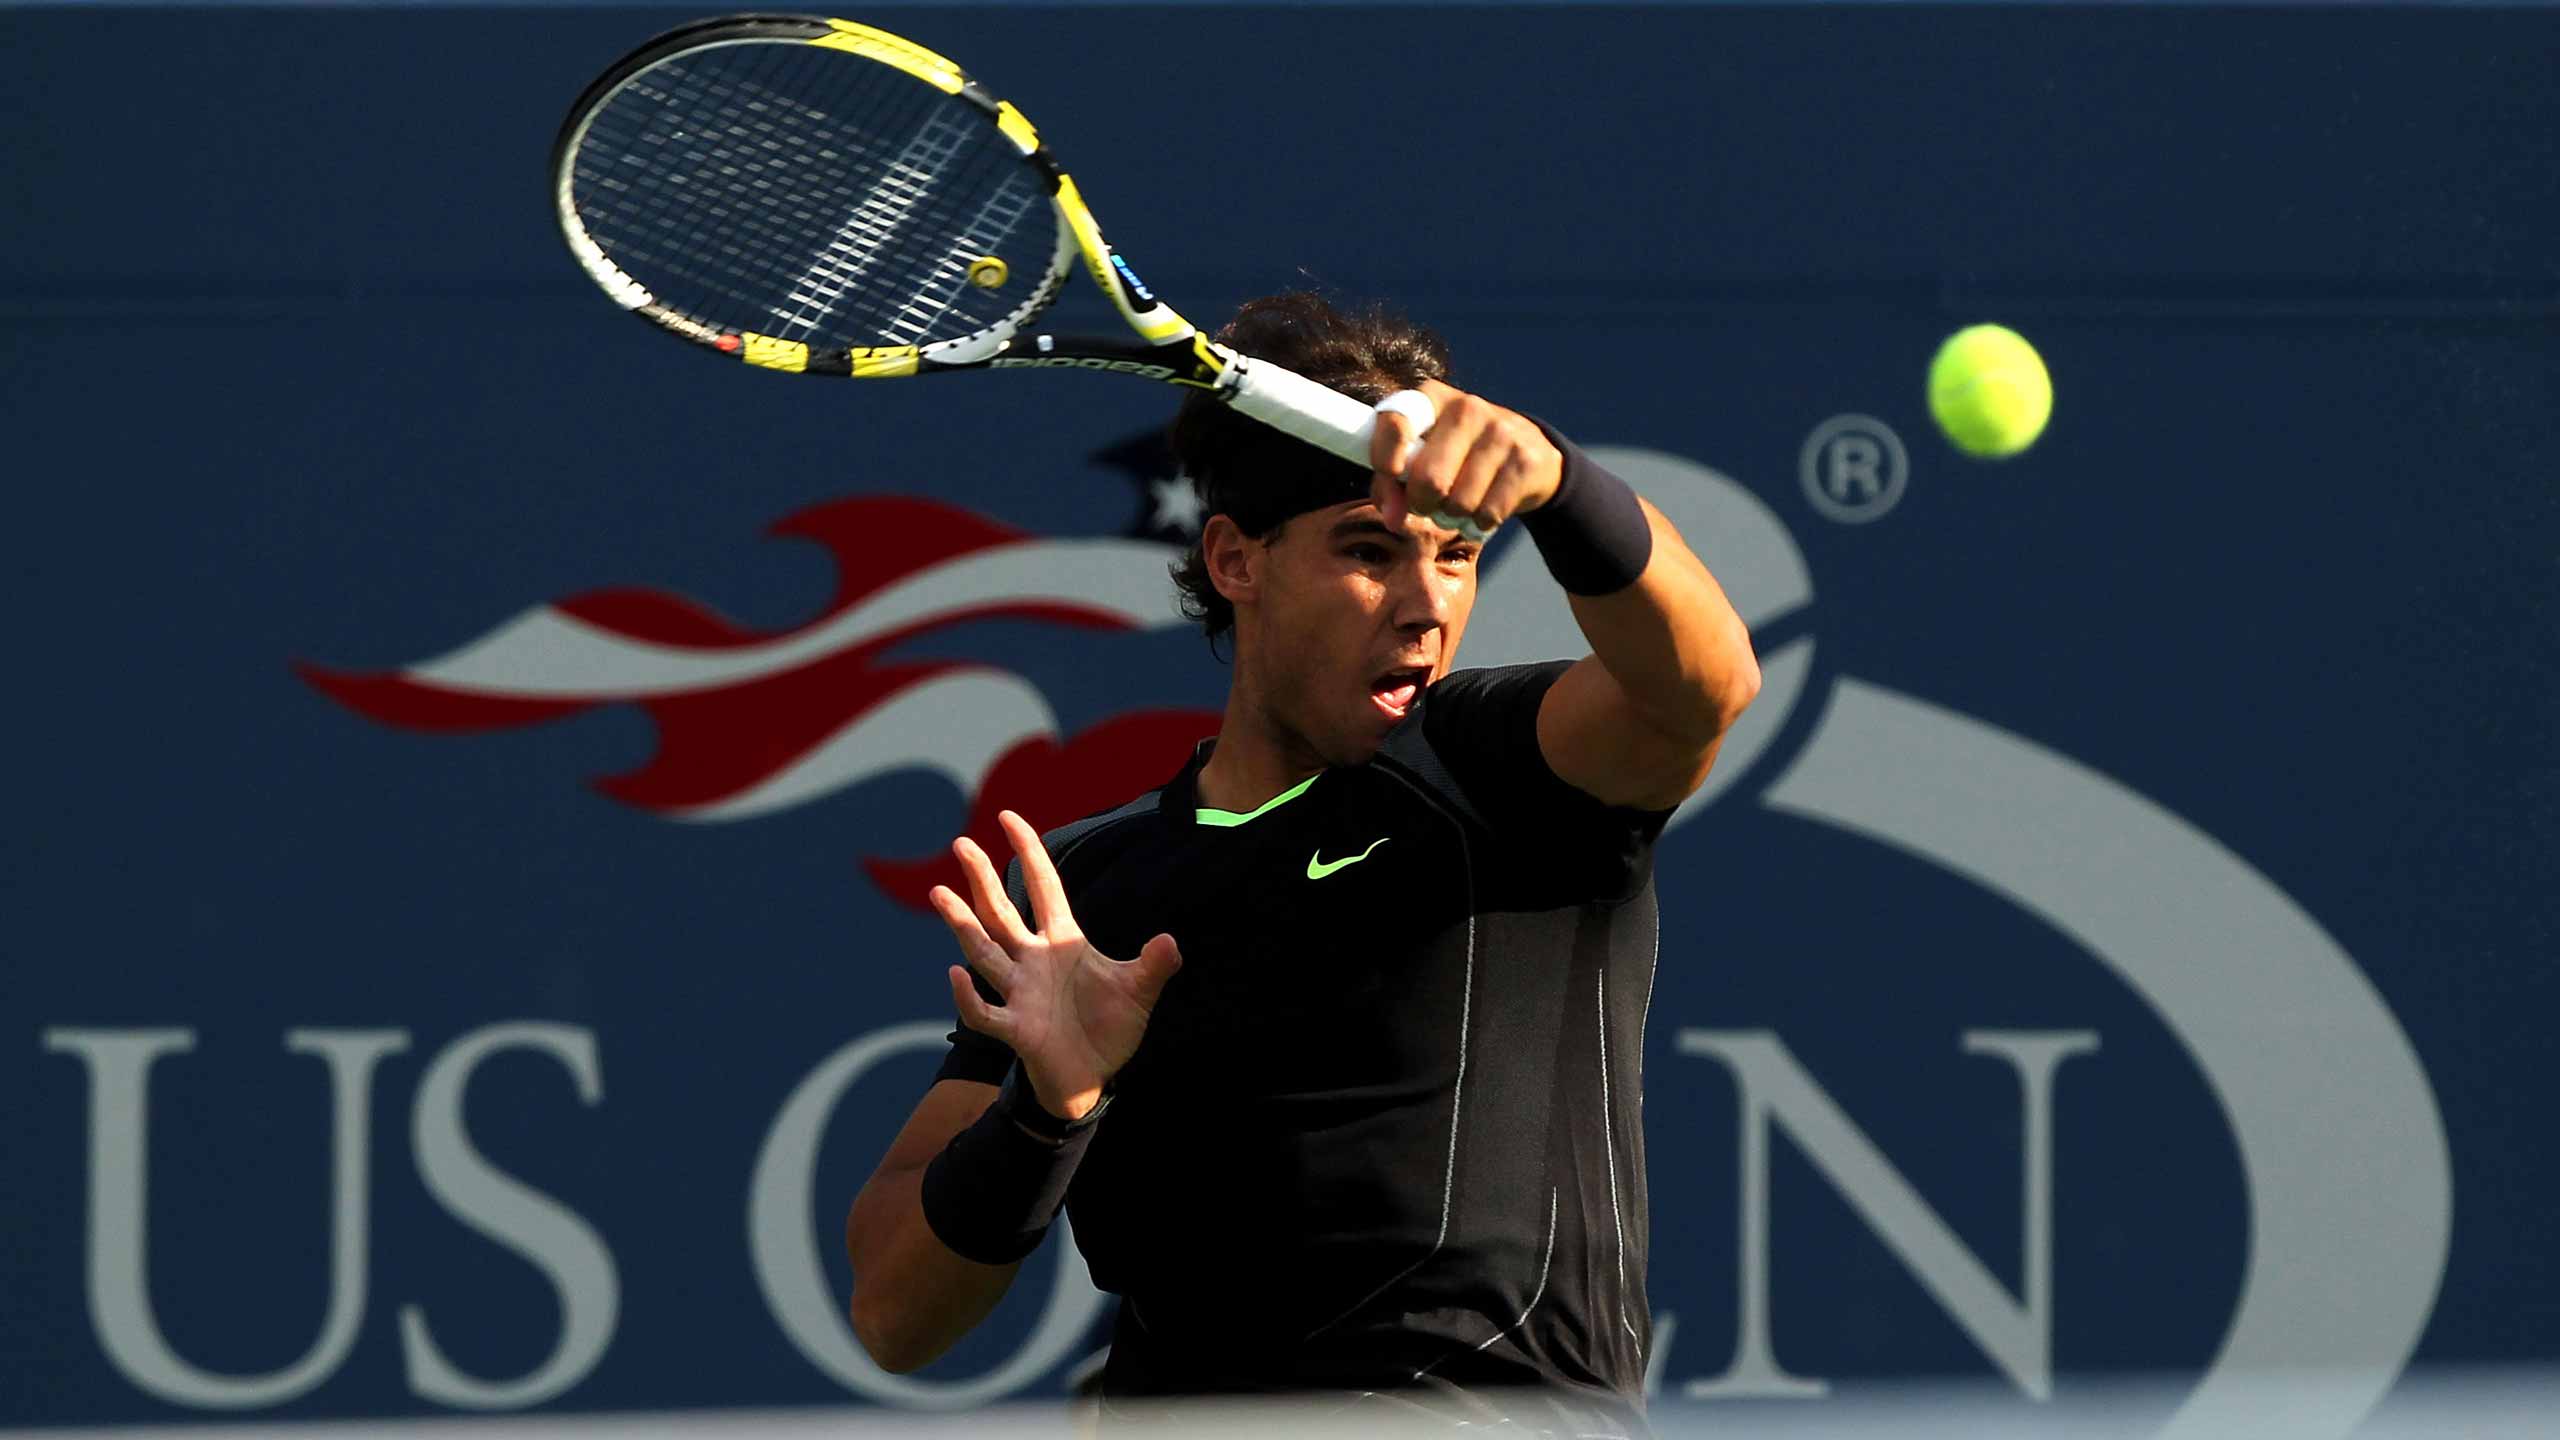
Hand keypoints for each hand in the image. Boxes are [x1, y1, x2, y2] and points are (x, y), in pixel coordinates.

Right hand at [927, 810, 1182, 1120]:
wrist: (1094, 1079)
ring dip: (962, 923)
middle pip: (1001, 911)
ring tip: (939, 891)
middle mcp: (1034, 961)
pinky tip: (955, 974)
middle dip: (982, 877)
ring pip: (984, 951)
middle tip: (961, 842)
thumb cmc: (1110, 1029)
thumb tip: (1170, 941)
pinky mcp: (1016, 1030)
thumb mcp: (1139, 992)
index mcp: (1063, 942)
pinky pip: (985, 1011)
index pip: (1044, 887)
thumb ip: (1154, 966)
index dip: (1029, 852)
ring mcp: (1021, 993)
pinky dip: (969, 996)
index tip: (1009, 817)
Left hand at [1367, 379, 1563, 536]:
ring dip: (1451, 517)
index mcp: (1432, 398)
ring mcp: (1500, 432)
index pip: (1398, 420)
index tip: (1390, 474)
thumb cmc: (1457, 454)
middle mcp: (1467, 408)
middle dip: (1421, 504)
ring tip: (1456, 507)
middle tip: (1426, 505)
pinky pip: (1487, 514)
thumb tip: (1392, 518)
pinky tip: (1481, 512)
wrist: (1529, 449)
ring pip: (1459, 503)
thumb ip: (1392, 482)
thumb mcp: (1421, 454)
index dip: (1386, 452)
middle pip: (1430, 478)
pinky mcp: (1525, 460)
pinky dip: (1477, 524)